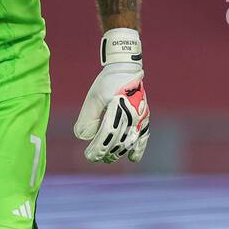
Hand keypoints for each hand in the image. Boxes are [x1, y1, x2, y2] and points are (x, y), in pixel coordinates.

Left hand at [73, 28, 150, 163]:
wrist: (126, 68)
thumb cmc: (107, 82)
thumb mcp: (94, 97)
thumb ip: (88, 117)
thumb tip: (83, 137)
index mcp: (118, 107)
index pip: (107, 133)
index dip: (99, 147)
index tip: (89, 155)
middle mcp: (132, 113)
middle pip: (119, 139)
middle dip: (106, 152)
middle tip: (94, 158)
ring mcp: (141, 116)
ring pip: (130, 140)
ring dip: (119, 152)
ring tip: (108, 159)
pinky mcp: (145, 116)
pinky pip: (144, 135)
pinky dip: (139, 147)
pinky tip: (133, 159)